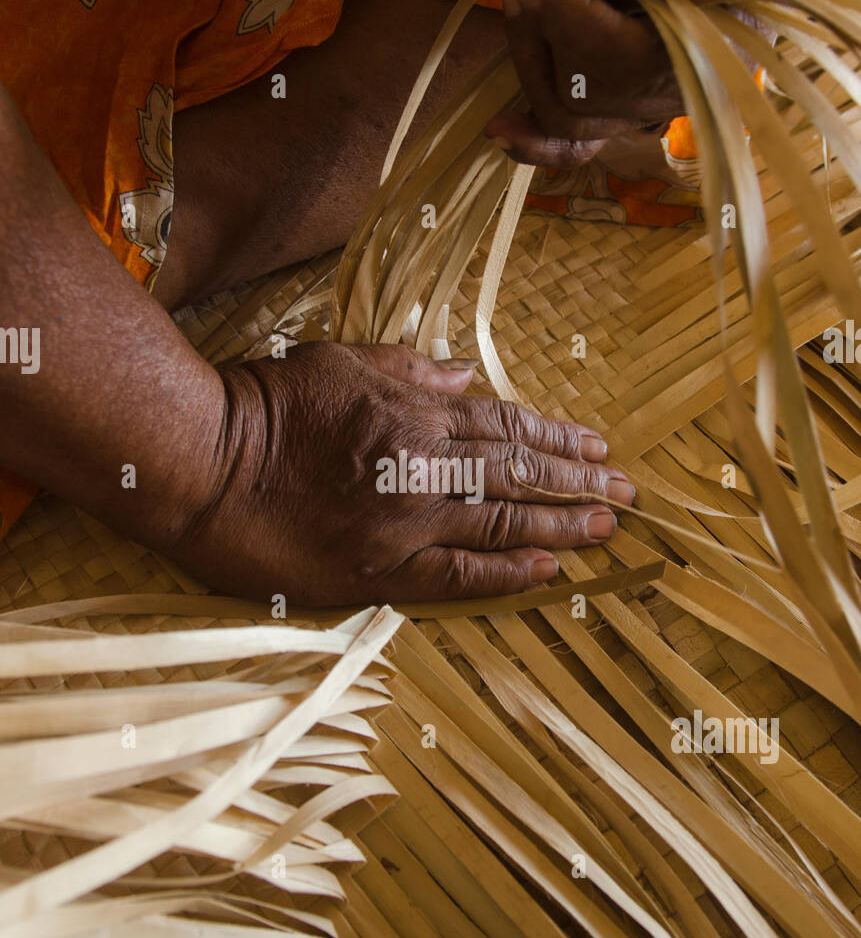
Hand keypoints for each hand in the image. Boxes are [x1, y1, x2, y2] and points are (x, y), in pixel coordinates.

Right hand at [172, 342, 633, 604]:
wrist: (204, 466)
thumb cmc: (265, 404)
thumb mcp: (340, 360)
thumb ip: (409, 369)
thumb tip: (465, 376)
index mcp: (415, 412)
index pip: (507, 426)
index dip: (558, 437)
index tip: (598, 448)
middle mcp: (422, 465)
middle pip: (518, 473)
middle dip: (579, 482)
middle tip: (628, 493)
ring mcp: (404, 522)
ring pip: (502, 523)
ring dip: (562, 525)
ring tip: (608, 528)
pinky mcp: (379, 570)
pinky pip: (458, 576)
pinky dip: (507, 574)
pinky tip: (550, 572)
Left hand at [487, 0, 819, 165]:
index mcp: (717, 52)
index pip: (621, 57)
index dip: (565, 16)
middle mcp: (682, 95)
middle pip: (584, 94)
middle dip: (539, 35)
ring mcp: (649, 106)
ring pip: (569, 114)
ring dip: (530, 60)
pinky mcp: (624, 102)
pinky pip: (578, 142)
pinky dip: (537, 139)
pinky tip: (497, 131)